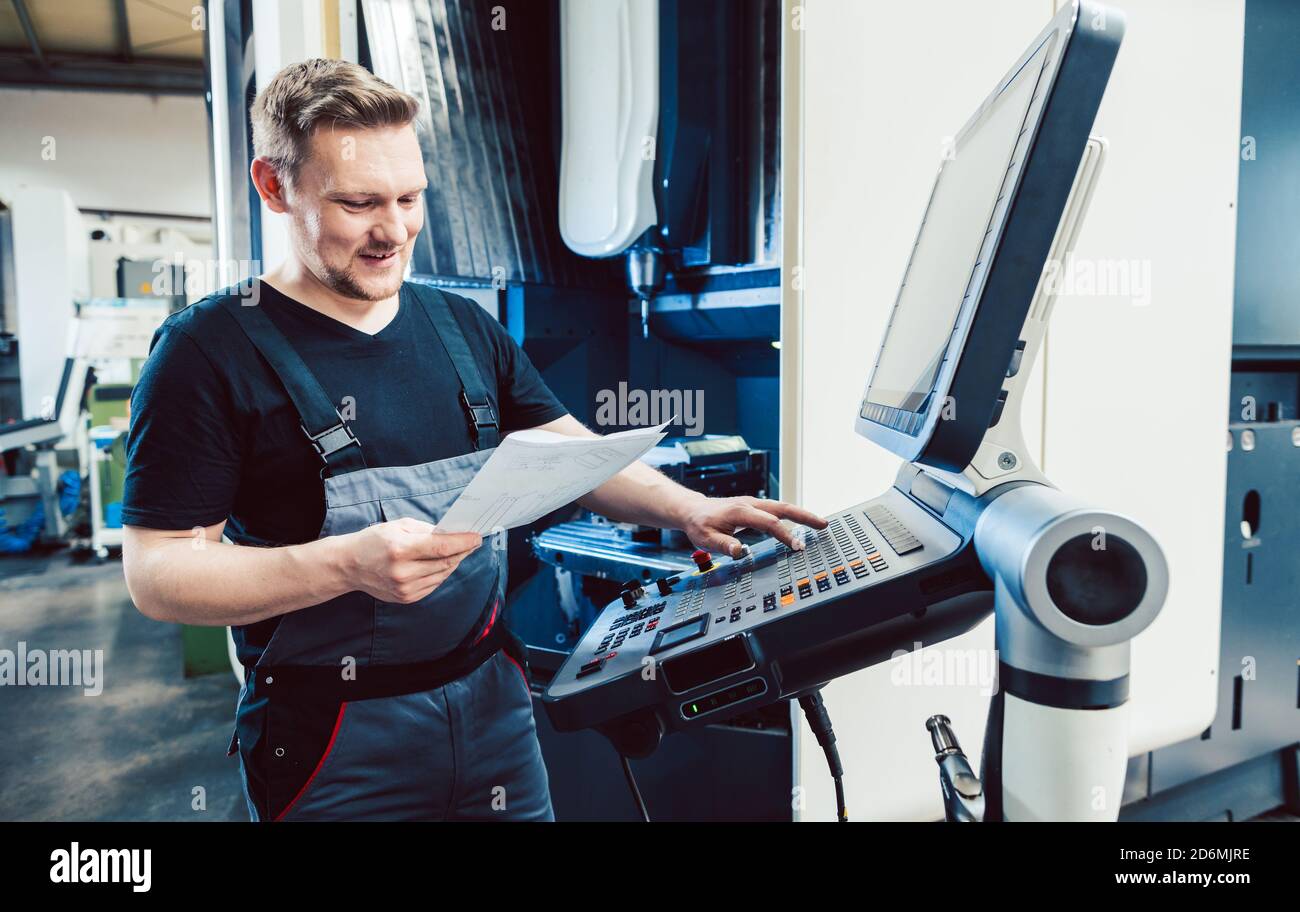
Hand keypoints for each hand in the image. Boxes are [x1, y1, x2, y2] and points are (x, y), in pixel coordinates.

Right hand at [342, 517, 481, 603]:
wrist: (350, 566)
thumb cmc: (374, 541)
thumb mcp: (399, 526)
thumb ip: (427, 530)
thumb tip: (453, 534)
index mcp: (400, 550)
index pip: (442, 547)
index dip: (463, 542)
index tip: (477, 537)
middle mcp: (403, 572)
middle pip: (446, 562)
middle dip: (463, 551)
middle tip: (473, 542)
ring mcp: (405, 589)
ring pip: (443, 575)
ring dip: (454, 562)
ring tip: (459, 550)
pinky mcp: (407, 598)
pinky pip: (434, 584)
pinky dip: (442, 573)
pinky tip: (443, 563)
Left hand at [679, 496, 827, 558]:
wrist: (693, 510)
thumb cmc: (700, 525)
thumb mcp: (706, 539)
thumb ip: (723, 545)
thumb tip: (739, 552)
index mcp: (742, 511)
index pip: (770, 523)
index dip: (785, 535)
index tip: (797, 547)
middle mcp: (751, 504)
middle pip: (784, 508)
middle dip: (805, 516)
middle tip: (823, 525)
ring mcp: (754, 504)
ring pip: (783, 507)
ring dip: (802, 514)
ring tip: (819, 524)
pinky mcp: (755, 507)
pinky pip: (777, 509)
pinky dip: (792, 514)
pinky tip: (801, 522)